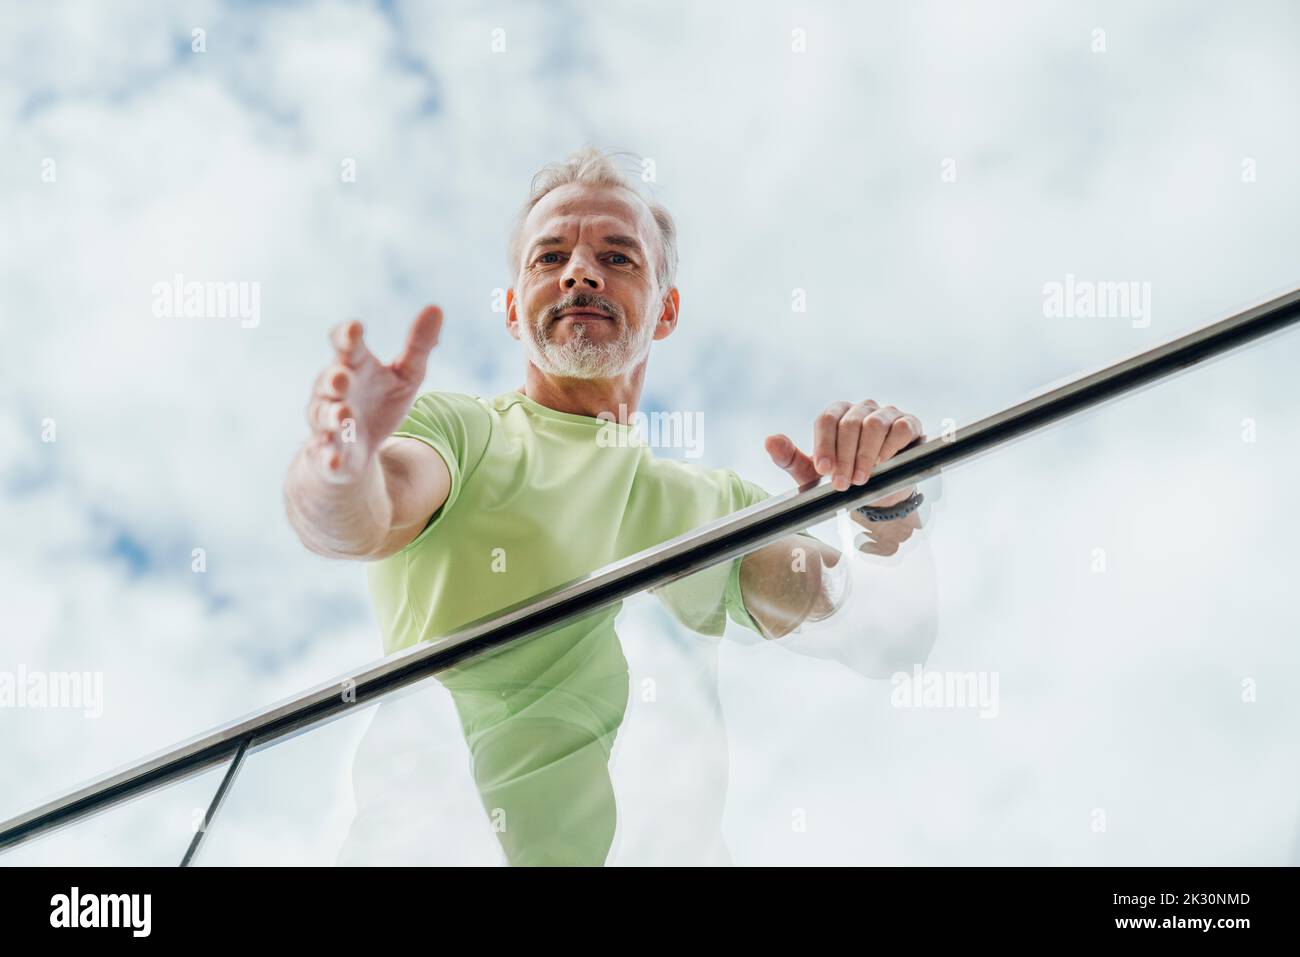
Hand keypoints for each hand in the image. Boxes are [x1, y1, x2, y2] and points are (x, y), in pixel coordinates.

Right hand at [303, 305, 442, 482]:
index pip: (346, 345)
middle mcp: (334, 392)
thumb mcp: (407, 375)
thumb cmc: (380, 404)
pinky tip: (334, 459)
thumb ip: (419, 345)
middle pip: (329, 380)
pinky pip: (323, 454)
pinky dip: (328, 456)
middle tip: (343, 376)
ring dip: (332, 416)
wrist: (357, 451)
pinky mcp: (327, 453)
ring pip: (323, 416)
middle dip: (334, 378)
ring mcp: (327, 423)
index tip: (355, 328)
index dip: (347, 336)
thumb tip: (436, 308)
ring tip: (344, 414)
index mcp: (354, 366)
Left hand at [765, 399, 923, 492]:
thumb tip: (769, 441)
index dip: (824, 445)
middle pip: (850, 423)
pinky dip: (890, 447)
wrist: (879, 493)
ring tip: (862, 479)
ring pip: (874, 425)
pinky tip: (884, 464)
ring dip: (866, 455)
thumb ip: (789, 458)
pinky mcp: (909, 424)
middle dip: (845, 457)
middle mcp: (861, 409)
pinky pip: (900, 428)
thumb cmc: (843, 477)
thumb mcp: (812, 474)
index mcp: (837, 414)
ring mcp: (886, 414)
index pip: (827, 420)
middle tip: (843, 484)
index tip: (824, 470)